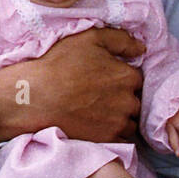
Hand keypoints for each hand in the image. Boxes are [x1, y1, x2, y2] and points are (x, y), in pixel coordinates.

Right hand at [0, 26, 145, 146]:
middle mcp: (129, 101)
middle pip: (135, 101)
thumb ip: (120, 40)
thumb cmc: (61, 64)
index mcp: (127, 76)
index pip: (136, 78)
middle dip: (123, 98)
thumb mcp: (90, 38)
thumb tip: (141, 48)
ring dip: (120, 117)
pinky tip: (97, 125)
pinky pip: (121, 138)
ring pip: (130, 121)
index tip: (106, 79)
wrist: (37, 96)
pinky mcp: (107, 139)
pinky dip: (113, 133)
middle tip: (100, 96)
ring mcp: (119, 122)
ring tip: (98, 111)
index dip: (121, 78)